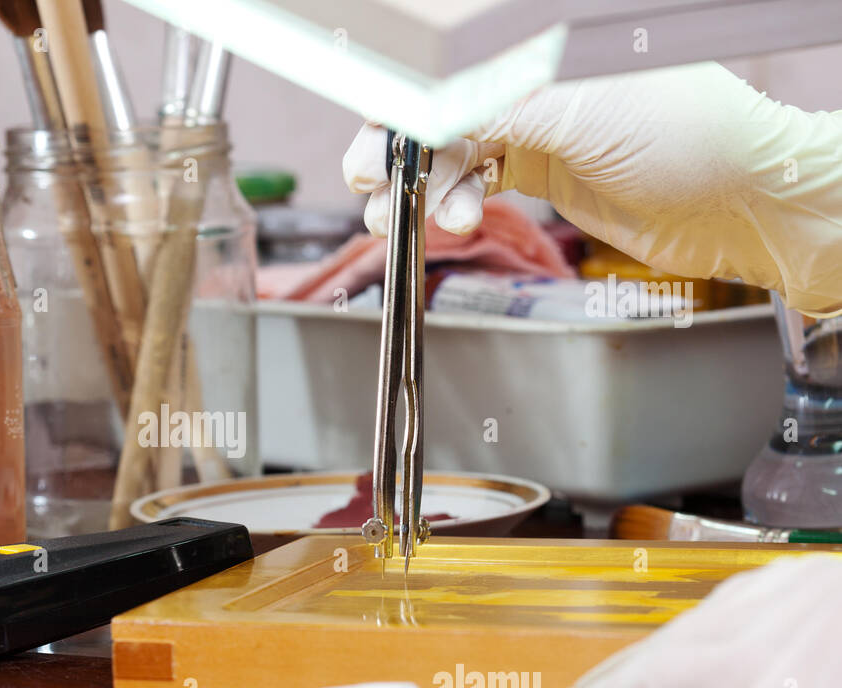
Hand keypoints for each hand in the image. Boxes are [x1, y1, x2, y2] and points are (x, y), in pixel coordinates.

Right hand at [342, 62, 841, 314]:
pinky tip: (459, 220)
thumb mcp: (578, 115)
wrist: (738, 204)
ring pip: (452, 149)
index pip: (450, 62)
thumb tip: (419, 115)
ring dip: (425, 188)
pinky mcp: (541, 166)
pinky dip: (458, 202)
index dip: (401, 97)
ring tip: (416, 219)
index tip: (371, 136)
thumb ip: (493, 111)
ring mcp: (536, 122)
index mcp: (541, 44)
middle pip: (439, 106)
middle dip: (398, 150)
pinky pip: (477, 180)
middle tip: (373, 187)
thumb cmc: (686, 138)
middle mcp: (532, 77)